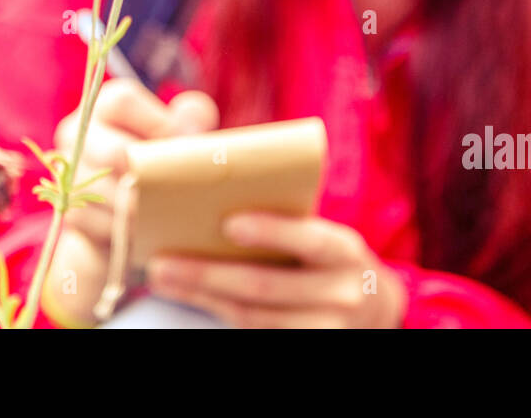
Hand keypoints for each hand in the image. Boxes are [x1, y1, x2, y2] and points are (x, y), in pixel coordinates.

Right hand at [44, 78, 216, 324]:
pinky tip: (146, 229)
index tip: (182, 145)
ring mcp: (69, 173)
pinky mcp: (71, 210)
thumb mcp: (184, 135)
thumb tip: (190, 127)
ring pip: (106, 192)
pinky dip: (126, 230)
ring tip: (167, 212)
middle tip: (177, 189)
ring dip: (141, 207)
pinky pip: (99, 222)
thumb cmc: (164, 164)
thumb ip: (193, 119)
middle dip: (151, 176)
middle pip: (114, 152)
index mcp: (106, 105)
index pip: (124, 101)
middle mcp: (78, 132)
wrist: (134, 219)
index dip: (158, 123)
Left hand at [146, 212, 406, 327]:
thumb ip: (286, 217)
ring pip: (251, 315)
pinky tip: (190, 297)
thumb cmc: (327, 259)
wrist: (368, 308)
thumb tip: (220, 185)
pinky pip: (253, 333)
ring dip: (200, 296)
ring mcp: (324, 327)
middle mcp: (340, 293)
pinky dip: (217, 312)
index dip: (271, 232)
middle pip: (265, 285)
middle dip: (207, 272)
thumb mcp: (322, 235)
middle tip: (162, 261)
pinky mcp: (307, 346)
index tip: (229, 224)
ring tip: (163, 279)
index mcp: (344, 251)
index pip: (309, 240)